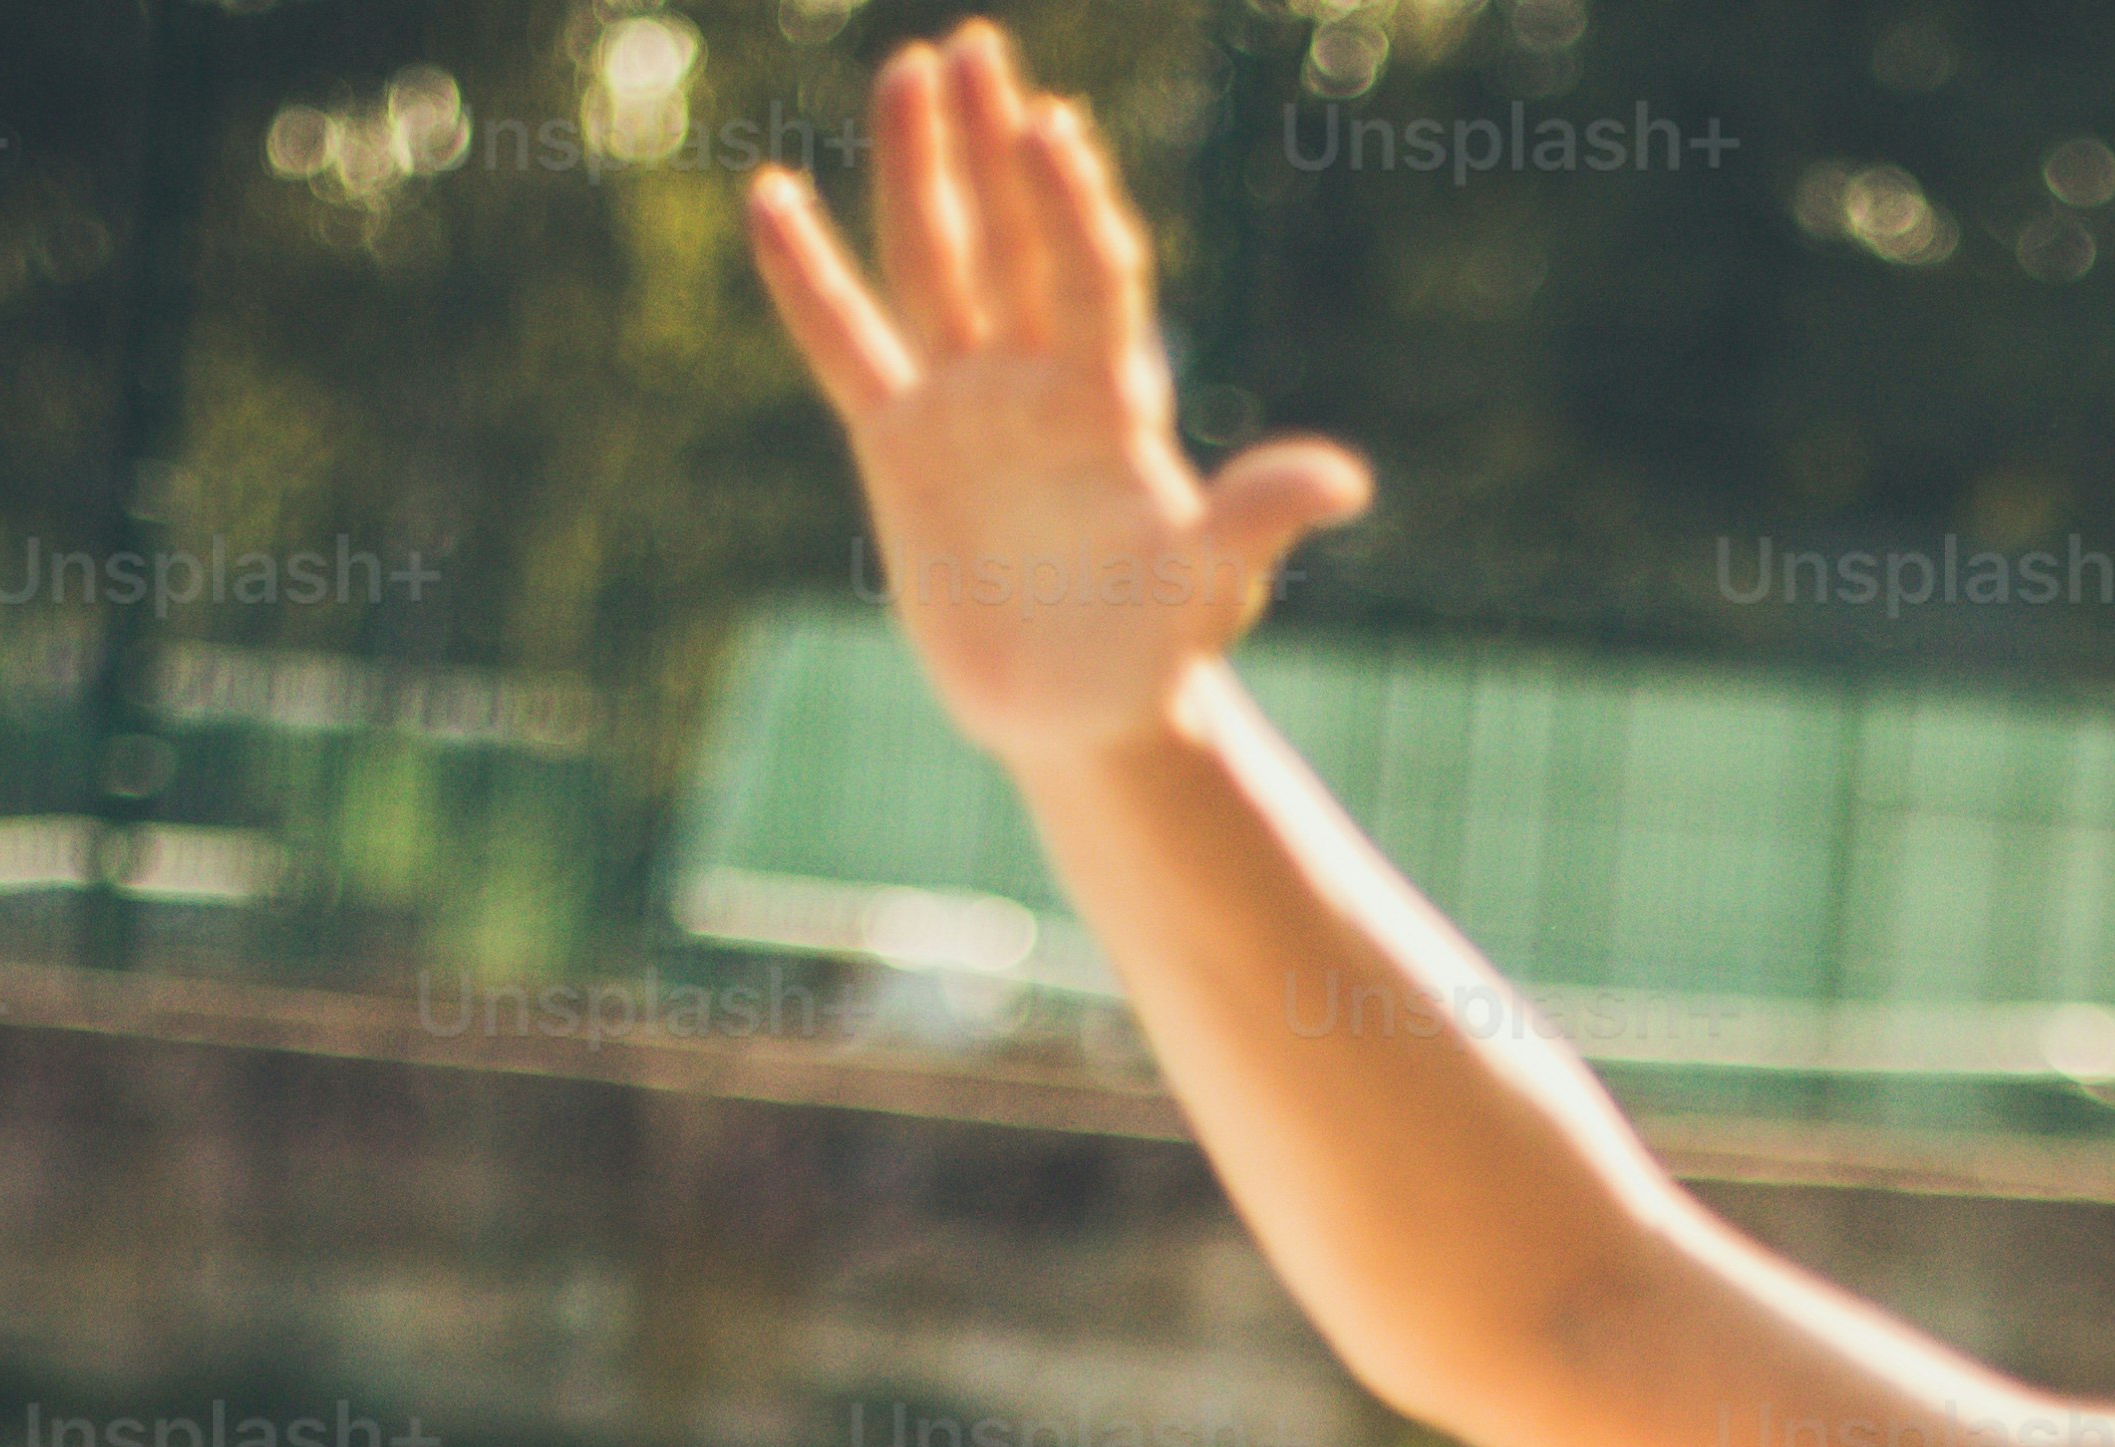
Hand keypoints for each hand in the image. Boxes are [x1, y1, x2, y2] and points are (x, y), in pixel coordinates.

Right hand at [742, 23, 1377, 778]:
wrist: (1085, 713)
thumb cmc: (1158, 649)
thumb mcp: (1207, 587)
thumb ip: (1253, 521)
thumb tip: (1342, 483)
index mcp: (1110, 401)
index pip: (1091, 278)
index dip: (1070, 207)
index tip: (1050, 126)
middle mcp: (1037, 381)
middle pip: (1012, 240)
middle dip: (991, 147)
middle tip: (973, 48)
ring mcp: (966, 404)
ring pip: (936, 265)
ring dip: (919, 172)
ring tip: (907, 70)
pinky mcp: (900, 444)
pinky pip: (844, 345)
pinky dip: (807, 278)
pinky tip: (771, 194)